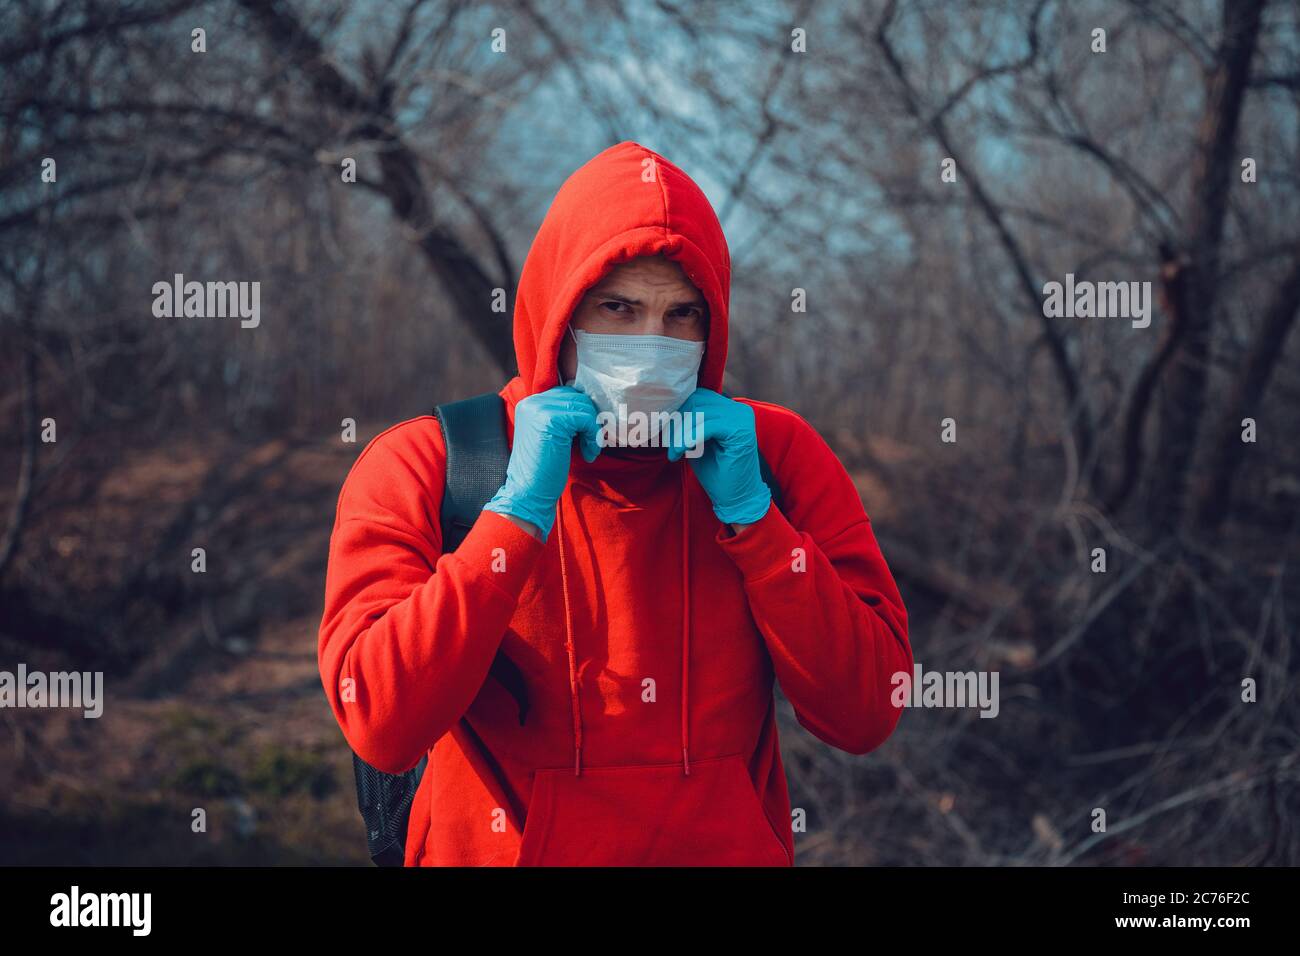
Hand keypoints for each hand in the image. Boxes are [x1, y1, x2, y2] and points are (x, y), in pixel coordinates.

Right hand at [483, 386, 600, 540]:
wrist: (529, 493)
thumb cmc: (543, 470)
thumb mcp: (551, 436)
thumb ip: (563, 418)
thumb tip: (591, 406)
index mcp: (530, 404)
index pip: (567, 394)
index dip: (582, 413)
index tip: (586, 435)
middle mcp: (533, 402)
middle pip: (577, 397)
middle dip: (589, 420)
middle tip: (590, 443)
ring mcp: (541, 410)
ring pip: (584, 407)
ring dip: (593, 430)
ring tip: (589, 449)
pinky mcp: (552, 421)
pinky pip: (586, 419)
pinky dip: (593, 437)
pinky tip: (588, 454)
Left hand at [667, 388, 770, 525]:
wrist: (736, 499)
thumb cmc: (716, 472)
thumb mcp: (696, 441)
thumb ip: (688, 423)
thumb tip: (665, 408)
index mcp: (730, 408)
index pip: (697, 396)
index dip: (678, 412)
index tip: (666, 434)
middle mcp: (739, 409)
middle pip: (696, 401)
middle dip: (677, 423)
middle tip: (670, 445)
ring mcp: (742, 418)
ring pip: (699, 413)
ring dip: (680, 434)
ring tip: (674, 452)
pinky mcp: (741, 431)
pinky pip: (706, 427)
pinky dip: (688, 439)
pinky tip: (680, 454)